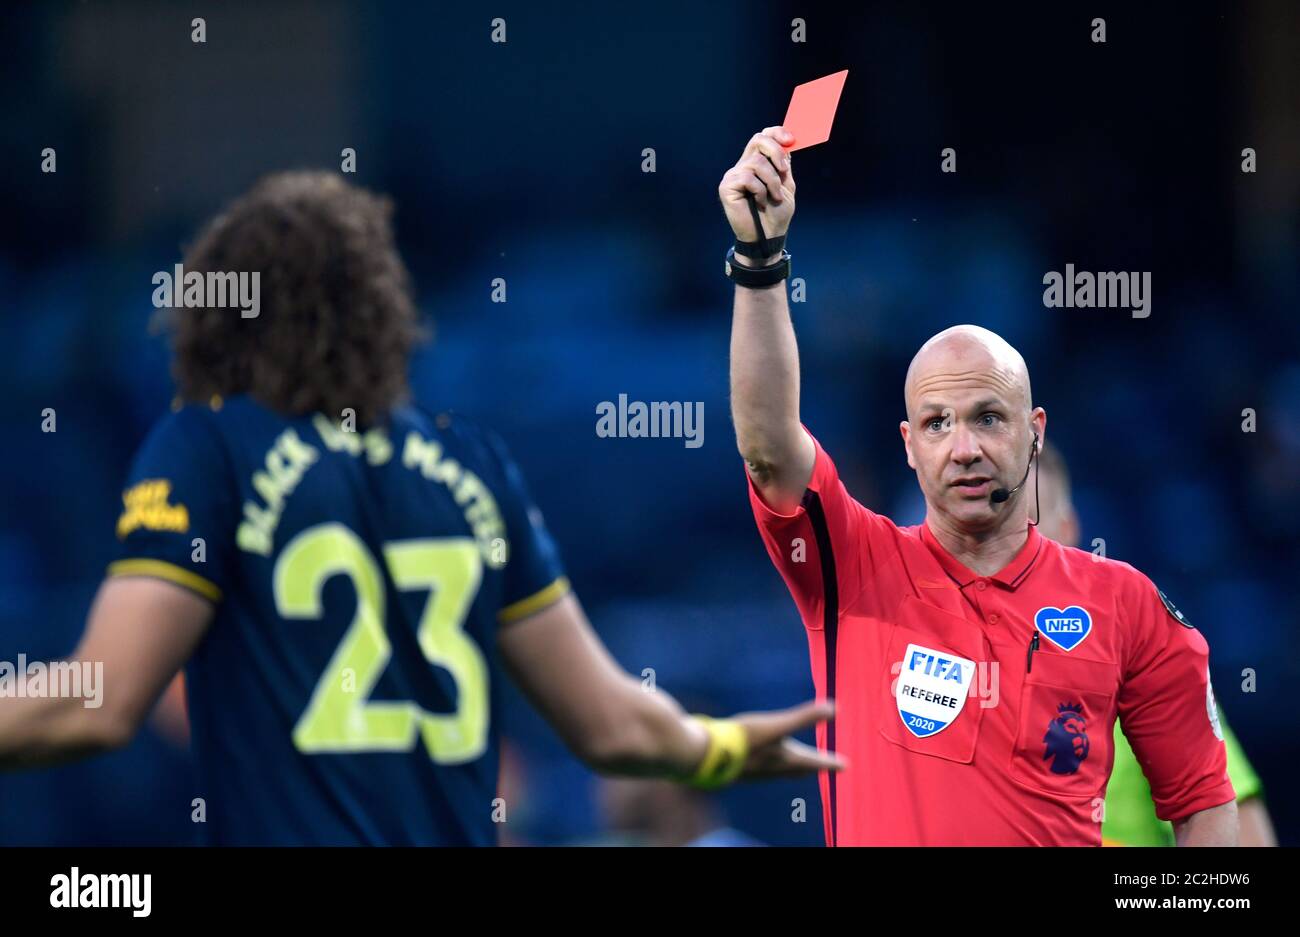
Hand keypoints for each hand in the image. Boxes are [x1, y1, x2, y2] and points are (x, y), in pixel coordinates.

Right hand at [718, 126, 796, 258]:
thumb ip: (784, 164)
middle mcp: (743, 166)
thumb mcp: (786, 185)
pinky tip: (760, 202)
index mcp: (757, 163)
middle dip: (776, 152)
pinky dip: (760, 191)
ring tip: (774, 197)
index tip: (790, 140)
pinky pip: (748, 178)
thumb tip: (788, 143)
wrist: (769, 236)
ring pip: (756, 162)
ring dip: (772, 181)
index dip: (776, 132)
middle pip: (758, 140)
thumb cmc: (776, 214)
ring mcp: (733, 175)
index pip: (762, 136)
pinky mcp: (727, 187)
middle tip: (785, 171)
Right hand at [734, 698, 843, 779]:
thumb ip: (804, 717)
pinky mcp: (743, 769)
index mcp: (787, 758)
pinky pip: (765, 770)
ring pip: (783, 772)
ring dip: (795, 768)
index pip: (815, 761)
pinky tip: (765, 761)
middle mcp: (775, 769)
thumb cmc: (745, 739)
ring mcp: (758, 771)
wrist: (708, 755)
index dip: (831, 762)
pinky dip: (774, 766)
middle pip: (800, 770)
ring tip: (799, 766)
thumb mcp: (776, 724)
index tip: (845, 766)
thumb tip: (835, 708)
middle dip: (814, 767)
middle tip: (825, 768)